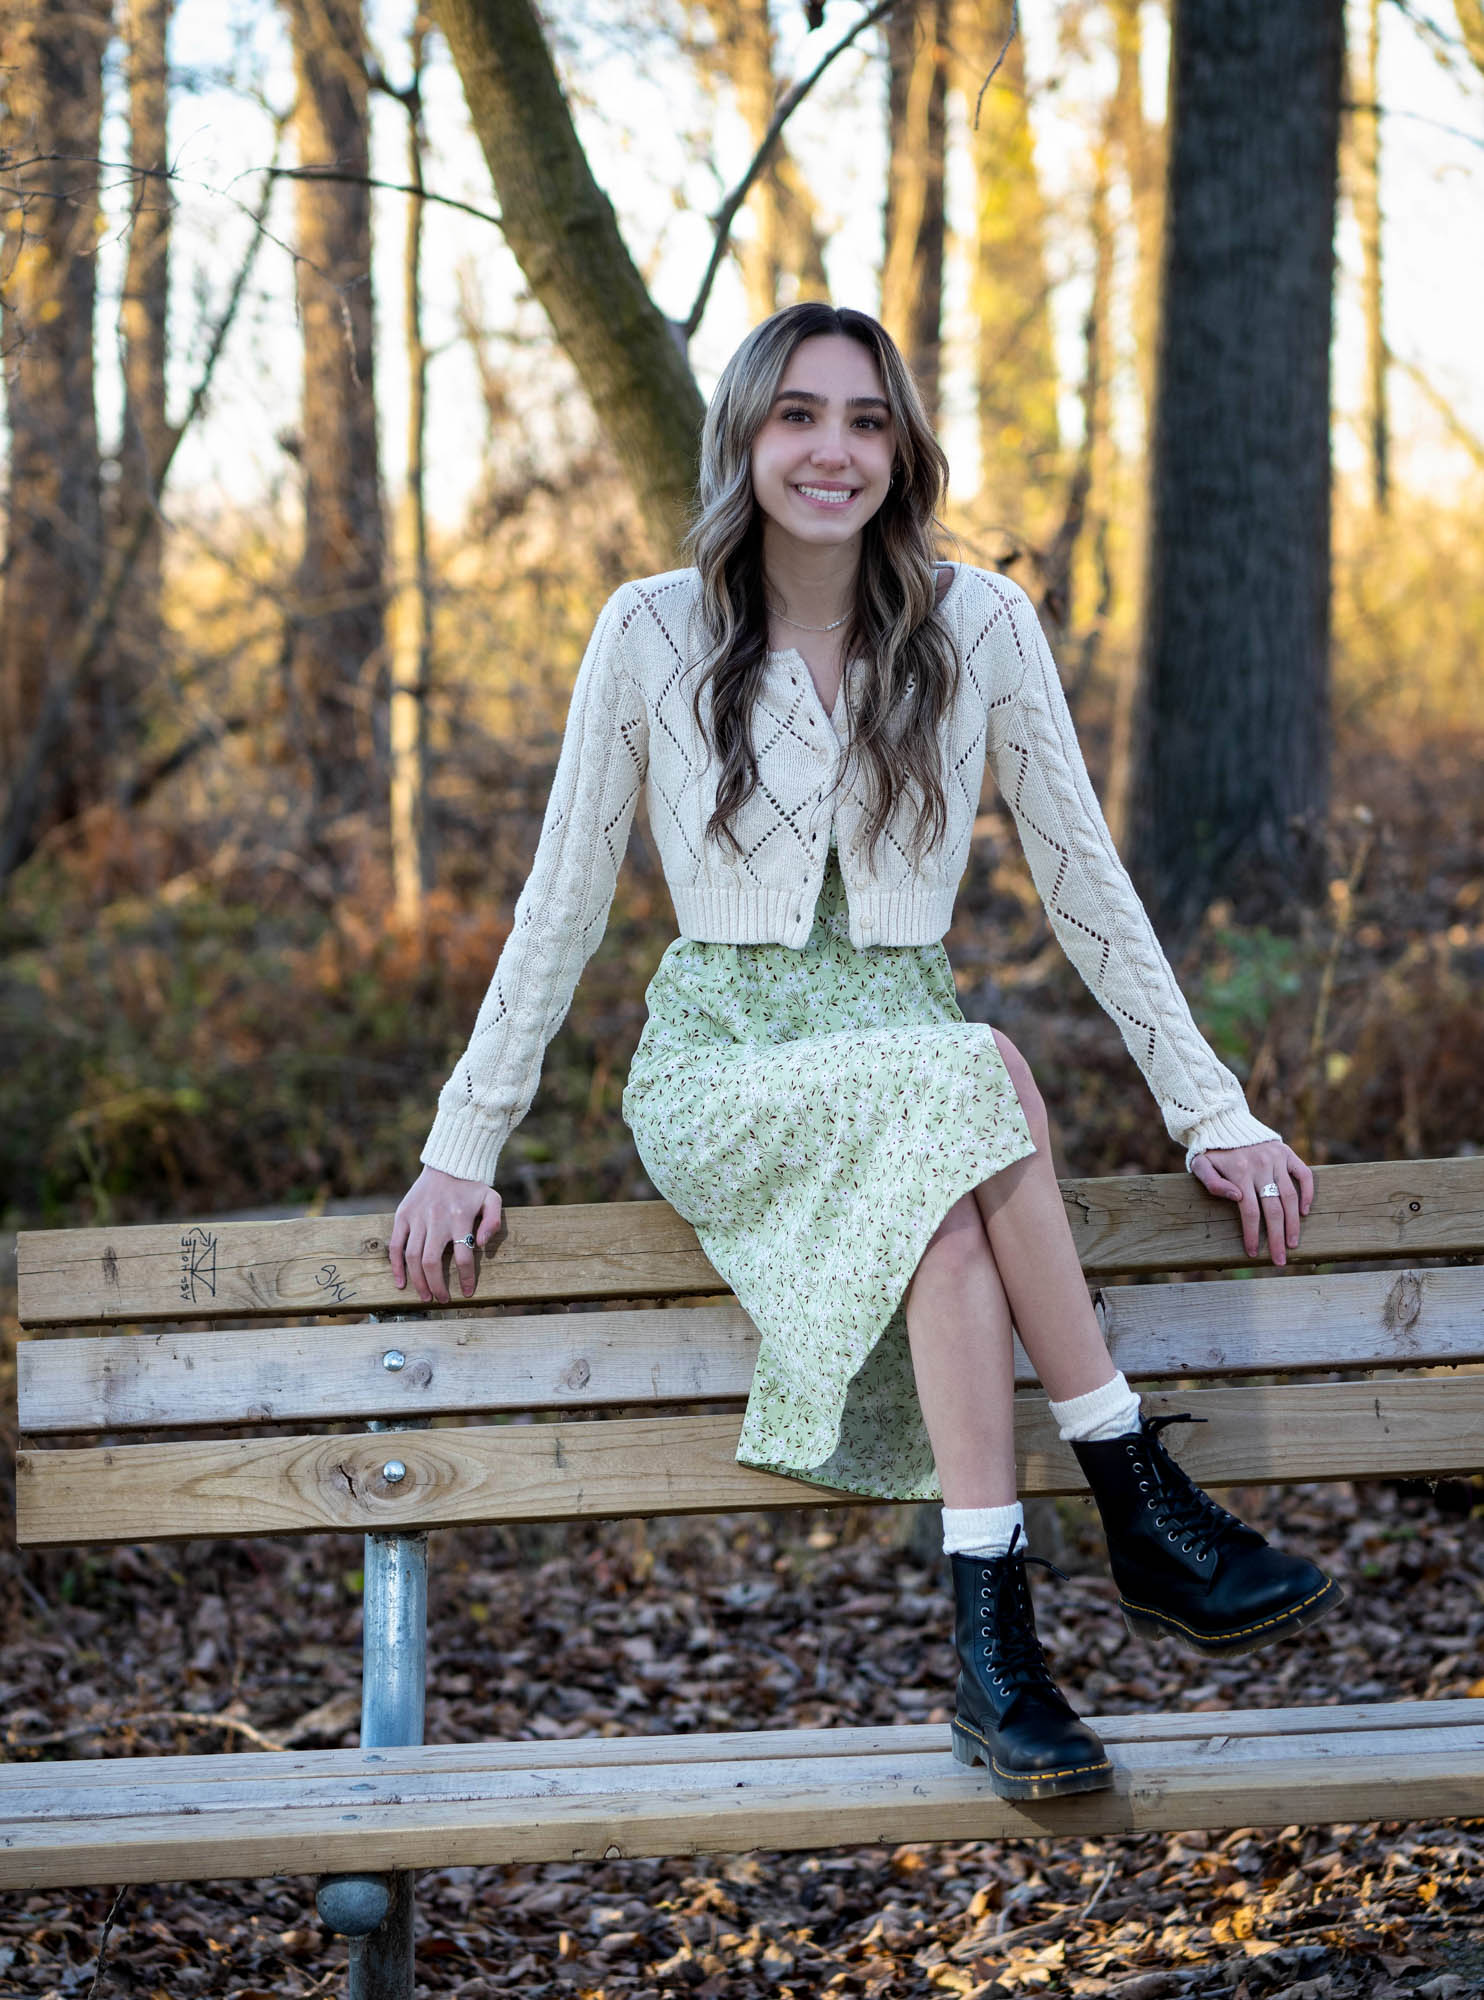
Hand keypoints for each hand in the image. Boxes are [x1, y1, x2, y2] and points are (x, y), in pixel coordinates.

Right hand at [388, 1164, 502, 1303]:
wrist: (448, 1165)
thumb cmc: (472, 1187)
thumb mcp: (492, 1199)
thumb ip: (492, 1222)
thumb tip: (482, 1245)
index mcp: (460, 1217)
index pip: (463, 1256)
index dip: (465, 1278)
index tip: (466, 1293)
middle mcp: (436, 1219)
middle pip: (431, 1262)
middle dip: (437, 1286)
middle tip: (442, 1300)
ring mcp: (417, 1218)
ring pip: (412, 1257)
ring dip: (417, 1281)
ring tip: (425, 1296)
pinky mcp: (402, 1215)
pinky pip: (395, 1245)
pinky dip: (396, 1266)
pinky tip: (401, 1282)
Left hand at [1189, 1141, 1313, 1267]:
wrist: (1222, 1122)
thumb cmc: (1210, 1151)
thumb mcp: (1200, 1165)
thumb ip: (1212, 1183)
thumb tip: (1237, 1197)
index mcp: (1239, 1172)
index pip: (1250, 1211)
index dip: (1253, 1234)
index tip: (1253, 1253)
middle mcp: (1261, 1165)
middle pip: (1273, 1209)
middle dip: (1276, 1238)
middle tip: (1279, 1260)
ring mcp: (1276, 1158)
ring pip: (1290, 1196)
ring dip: (1294, 1223)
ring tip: (1292, 1243)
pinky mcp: (1286, 1152)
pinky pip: (1303, 1174)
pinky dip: (1307, 1192)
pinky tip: (1304, 1212)